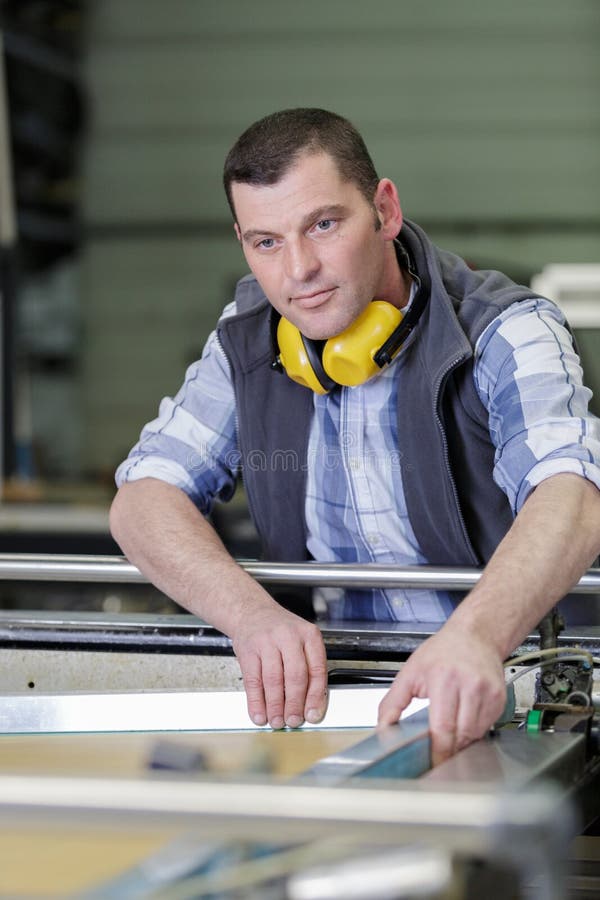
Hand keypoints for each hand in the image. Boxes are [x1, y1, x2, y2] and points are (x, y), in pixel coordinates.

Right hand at [231, 603, 327, 729]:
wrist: (251, 611)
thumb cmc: (280, 630)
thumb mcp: (302, 640)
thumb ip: (309, 668)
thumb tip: (312, 705)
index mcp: (308, 635)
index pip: (316, 669)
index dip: (315, 696)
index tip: (313, 714)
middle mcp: (288, 636)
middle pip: (296, 676)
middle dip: (294, 704)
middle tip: (294, 720)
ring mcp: (266, 642)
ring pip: (273, 680)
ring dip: (275, 706)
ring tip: (277, 721)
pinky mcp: (248, 650)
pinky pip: (253, 681)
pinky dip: (256, 702)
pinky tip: (259, 714)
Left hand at [377, 624, 506, 764]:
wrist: (476, 635)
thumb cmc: (443, 651)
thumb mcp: (410, 671)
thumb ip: (393, 702)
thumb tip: (383, 726)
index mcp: (444, 679)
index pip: (443, 728)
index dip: (438, 750)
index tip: (431, 761)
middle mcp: (469, 686)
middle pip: (461, 736)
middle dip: (449, 749)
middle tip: (438, 752)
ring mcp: (487, 693)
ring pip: (475, 735)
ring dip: (462, 741)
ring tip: (450, 730)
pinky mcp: (499, 699)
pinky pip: (486, 727)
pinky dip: (474, 730)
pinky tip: (464, 718)